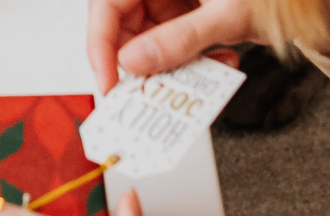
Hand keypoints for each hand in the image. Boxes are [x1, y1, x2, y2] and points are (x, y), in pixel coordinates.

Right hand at [88, 0, 258, 92]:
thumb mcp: (228, 13)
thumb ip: (180, 39)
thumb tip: (135, 63)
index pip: (106, 4)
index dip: (100, 44)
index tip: (110, 81)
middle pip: (124, 22)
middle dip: (139, 60)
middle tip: (147, 92)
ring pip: (151, 35)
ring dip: (171, 64)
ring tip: (194, 77)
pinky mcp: (194, 7)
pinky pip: (177, 37)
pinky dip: (193, 57)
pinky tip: (216, 59)